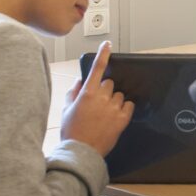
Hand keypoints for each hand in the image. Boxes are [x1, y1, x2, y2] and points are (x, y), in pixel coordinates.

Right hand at [61, 41, 134, 156]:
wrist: (82, 151)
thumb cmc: (72, 131)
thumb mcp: (66, 109)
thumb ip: (73, 92)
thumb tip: (80, 81)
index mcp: (87, 93)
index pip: (97, 68)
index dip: (103, 54)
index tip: (108, 44)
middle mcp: (102, 97)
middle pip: (109, 83)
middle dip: (104, 90)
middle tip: (97, 104)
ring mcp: (114, 107)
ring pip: (119, 94)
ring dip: (114, 100)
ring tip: (104, 114)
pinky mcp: (123, 118)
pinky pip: (129, 105)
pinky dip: (124, 108)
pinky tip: (114, 117)